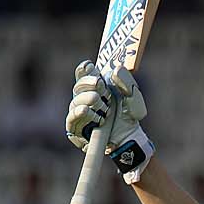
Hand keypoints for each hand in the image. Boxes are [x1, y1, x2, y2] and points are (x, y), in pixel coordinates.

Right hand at [66, 61, 154, 181]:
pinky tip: (86, 110)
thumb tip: (115, 71)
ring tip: (104, 106)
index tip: (90, 66)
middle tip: (102, 87)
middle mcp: (84, 98)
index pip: (83, 73)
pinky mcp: (76, 129)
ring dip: (88, 100)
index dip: (84, 69)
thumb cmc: (129, 114)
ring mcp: (79, 113)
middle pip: (78, 86)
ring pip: (75, 102)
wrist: (130, 137)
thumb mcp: (133, 96)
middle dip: (89, 84)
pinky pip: (71, 119)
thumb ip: (126, 81)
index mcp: (95, 86)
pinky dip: (78, 113)